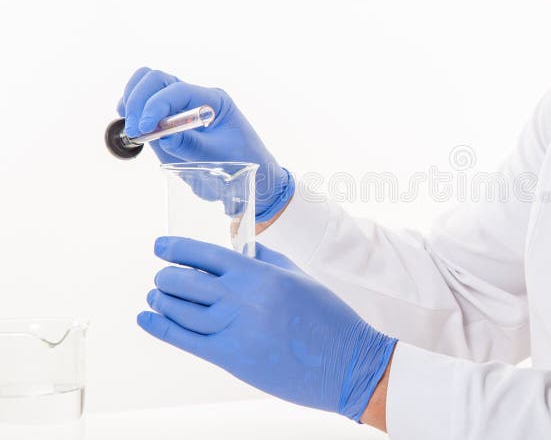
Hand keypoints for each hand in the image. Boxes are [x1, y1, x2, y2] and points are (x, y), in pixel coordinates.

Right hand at [117, 68, 292, 221]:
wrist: (252, 173)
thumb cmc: (242, 162)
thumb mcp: (219, 158)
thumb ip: (191, 146)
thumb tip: (162, 137)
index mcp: (214, 101)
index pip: (178, 90)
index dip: (157, 105)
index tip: (145, 129)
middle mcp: (195, 98)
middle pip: (157, 79)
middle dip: (140, 99)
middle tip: (135, 128)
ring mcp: (180, 107)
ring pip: (148, 83)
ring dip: (133, 99)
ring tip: (131, 127)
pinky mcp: (168, 120)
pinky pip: (145, 101)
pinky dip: (132, 107)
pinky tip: (130, 126)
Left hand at [137, 237, 396, 420]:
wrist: (345, 362)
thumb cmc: (327, 317)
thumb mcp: (299, 277)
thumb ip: (266, 260)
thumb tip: (239, 249)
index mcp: (261, 274)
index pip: (207, 254)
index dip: (177, 248)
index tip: (160, 246)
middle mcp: (242, 299)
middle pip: (186, 282)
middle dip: (167, 276)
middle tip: (162, 276)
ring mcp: (234, 329)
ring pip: (181, 310)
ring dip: (162, 299)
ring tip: (155, 295)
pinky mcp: (231, 358)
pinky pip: (184, 340)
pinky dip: (160, 327)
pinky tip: (146, 317)